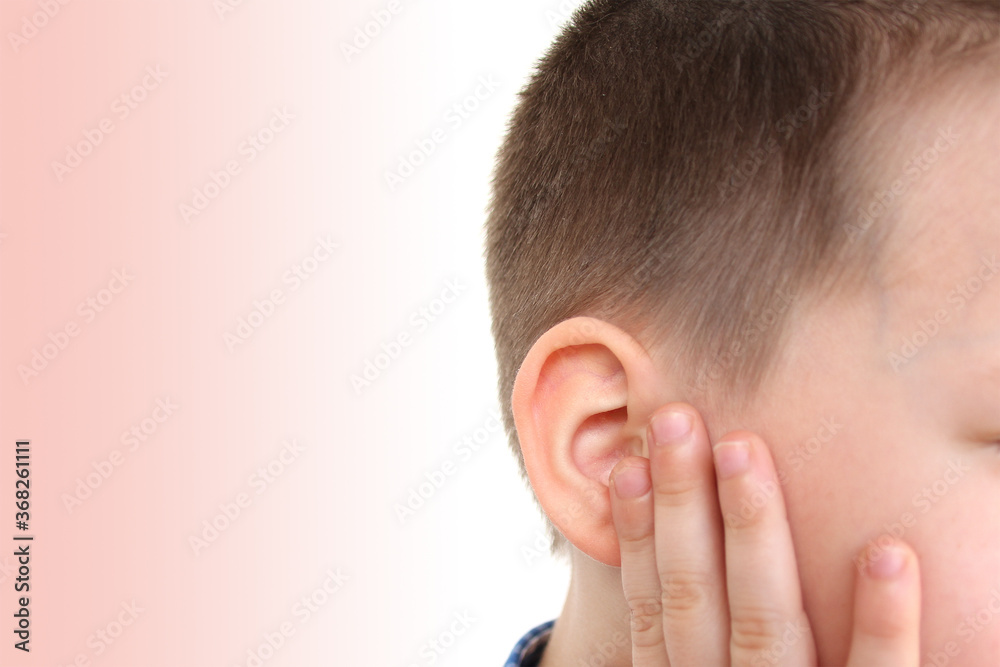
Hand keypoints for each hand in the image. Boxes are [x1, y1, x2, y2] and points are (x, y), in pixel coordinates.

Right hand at [608, 403, 921, 665]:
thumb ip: (687, 649)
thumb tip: (659, 567)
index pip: (654, 607)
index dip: (635, 534)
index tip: (623, 464)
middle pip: (697, 599)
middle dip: (681, 503)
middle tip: (674, 419)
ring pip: (765, 624)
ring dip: (751, 532)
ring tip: (744, 450)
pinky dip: (883, 624)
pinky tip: (888, 552)